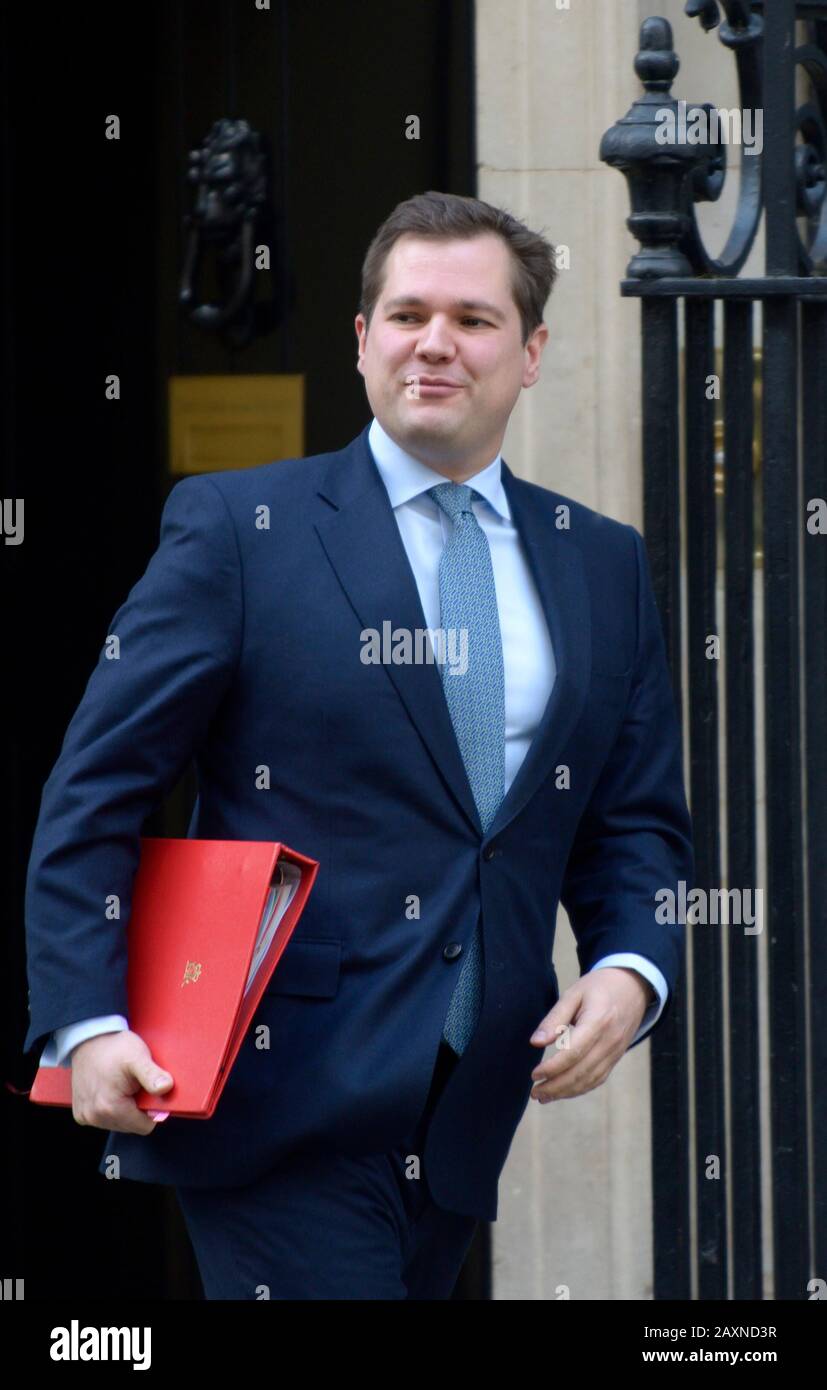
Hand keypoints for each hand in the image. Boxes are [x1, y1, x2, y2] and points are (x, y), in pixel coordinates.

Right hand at [70, 1030, 173, 1134]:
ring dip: (123, 1108)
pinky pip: (104, 1119)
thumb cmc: (114, 1047)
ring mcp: (85, 1116)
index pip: (144, 1126)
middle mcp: (94, 1117)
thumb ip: (152, 1075)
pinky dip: (110, 1108)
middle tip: (132, 1085)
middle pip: (131, 1126)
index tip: (146, 1090)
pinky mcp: (80, 1114)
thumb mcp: (137, 1057)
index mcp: (110, 1108)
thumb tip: (166, 1087)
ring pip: (118, 1124)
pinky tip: (109, 1089)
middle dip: (136, 1108)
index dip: (151, 1109)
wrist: (89, 1039)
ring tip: (121, 1086)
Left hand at [528, 967, 653, 1102]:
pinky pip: (599, 1078)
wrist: (633, 987)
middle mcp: (610, 1041)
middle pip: (581, 1072)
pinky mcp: (616, 1057)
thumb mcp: (574, 994)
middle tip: (534, 1092)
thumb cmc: (599, 987)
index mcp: (598, 1021)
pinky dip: (580, 1088)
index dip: (552, 1067)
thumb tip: (535, 1042)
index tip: (534, 1074)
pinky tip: (563, 1091)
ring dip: (566, 1092)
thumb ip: (555, 1018)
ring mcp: (616, 1051)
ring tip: (543, 1096)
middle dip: (556, 1087)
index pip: (573, 1052)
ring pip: (590, 1080)